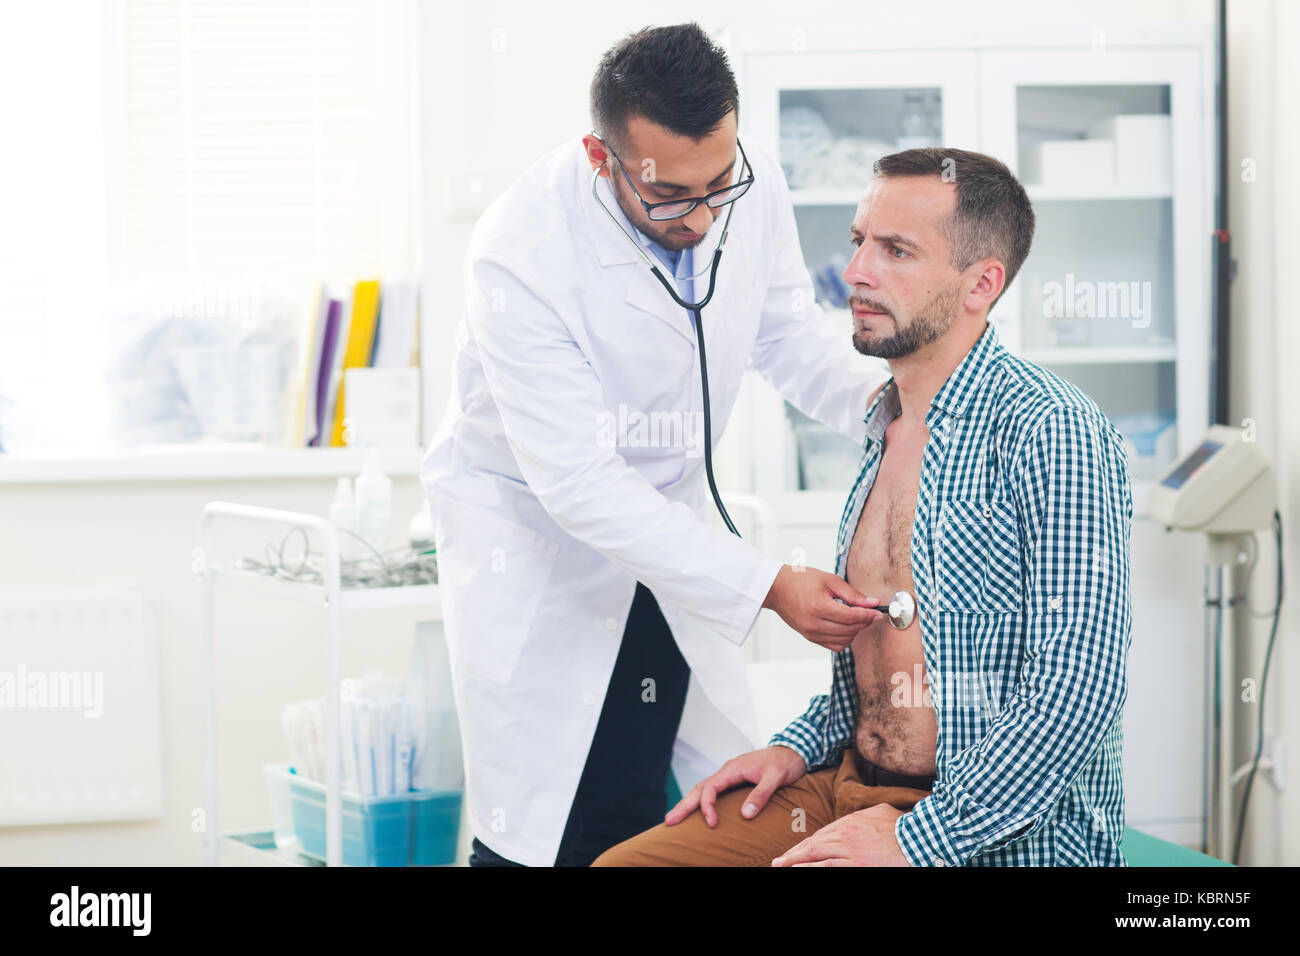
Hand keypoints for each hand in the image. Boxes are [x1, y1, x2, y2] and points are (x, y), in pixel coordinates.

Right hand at [665, 746, 806, 826]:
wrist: (792, 751)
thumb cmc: (784, 763)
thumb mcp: (776, 777)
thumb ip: (760, 794)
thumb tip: (745, 815)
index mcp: (733, 768)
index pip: (710, 788)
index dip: (707, 807)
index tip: (712, 824)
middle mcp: (727, 771)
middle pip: (699, 788)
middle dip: (684, 805)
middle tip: (669, 821)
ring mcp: (729, 775)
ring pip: (703, 788)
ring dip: (688, 803)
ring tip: (674, 817)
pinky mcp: (733, 780)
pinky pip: (711, 790)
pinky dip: (700, 800)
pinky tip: (696, 810)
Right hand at [763, 564, 880, 651]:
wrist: (777, 589)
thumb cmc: (800, 579)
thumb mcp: (829, 580)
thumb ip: (852, 594)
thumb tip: (872, 603)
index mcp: (818, 607)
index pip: (851, 617)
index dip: (868, 615)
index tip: (877, 611)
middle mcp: (814, 624)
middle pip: (849, 630)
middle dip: (864, 622)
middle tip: (869, 612)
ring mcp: (811, 633)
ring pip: (844, 640)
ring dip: (854, 631)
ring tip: (855, 617)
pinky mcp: (810, 638)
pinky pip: (835, 646)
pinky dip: (844, 638)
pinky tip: (844, 625)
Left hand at [771, 804, 910, 865]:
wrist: (919, 838)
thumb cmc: (904, 827)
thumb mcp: (881, 812)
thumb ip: (866, 815)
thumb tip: (863, 817)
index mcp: (852, 821)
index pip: (824, 834)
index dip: (807, 844)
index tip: (797, 851)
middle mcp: (846, 833)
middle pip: (814, 844)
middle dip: (794, 853)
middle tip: (778, 861)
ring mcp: (849, 849)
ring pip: (815, 854)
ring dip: (795, 861)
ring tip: (780, 866)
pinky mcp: (856, 864)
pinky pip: (825, 867)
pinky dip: (809, 868)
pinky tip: (797, 869)